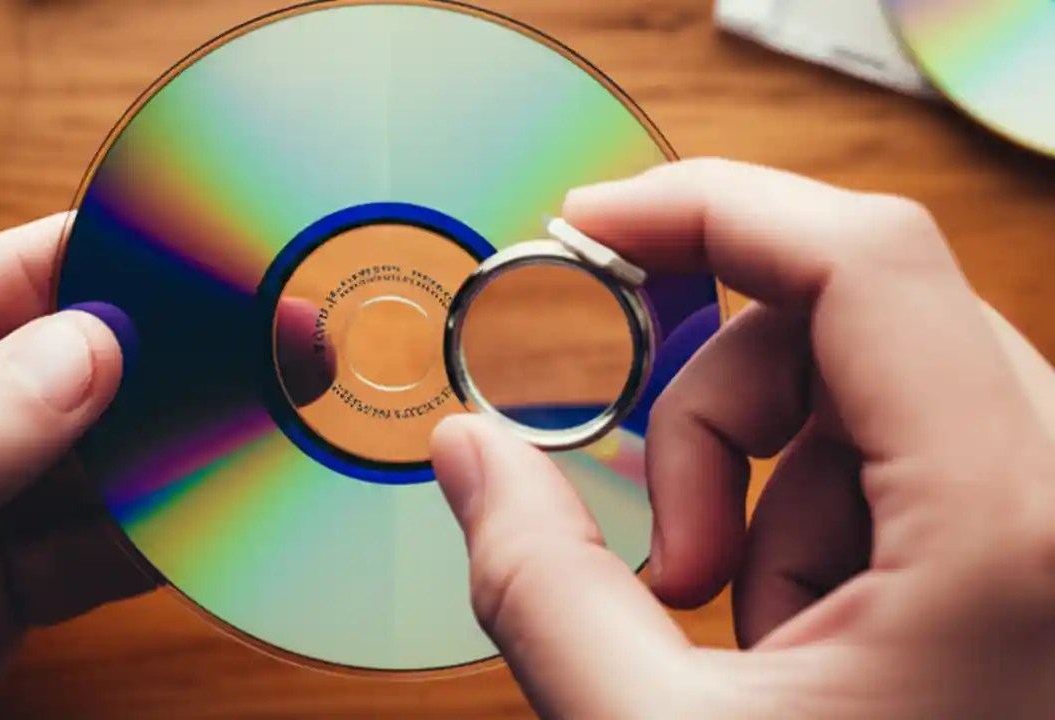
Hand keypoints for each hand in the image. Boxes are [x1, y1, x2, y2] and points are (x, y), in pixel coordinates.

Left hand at [0, 214, 333, 718]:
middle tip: (225, 338)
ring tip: (225, 426)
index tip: (147, 247)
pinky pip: (79, 557)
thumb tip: (80, 351)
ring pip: (65, 470)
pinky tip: (191, 518)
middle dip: (121, 362)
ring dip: (146, 456)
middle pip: (16, 379)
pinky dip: (140, 542)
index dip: (41, 271)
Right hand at [431, 159, 1054, 718]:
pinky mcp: (1038, 551)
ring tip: (741, 632)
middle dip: (717, 406)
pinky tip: (803, 642)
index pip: (862, 259)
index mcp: (1012, 532)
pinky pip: (910, 459)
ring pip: (877, 391)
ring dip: (767, 485)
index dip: (708, 209)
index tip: (590, 226)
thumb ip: (536, 581)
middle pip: (854, 321)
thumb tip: (466, 448)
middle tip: (666, 553)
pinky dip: (822, 520)